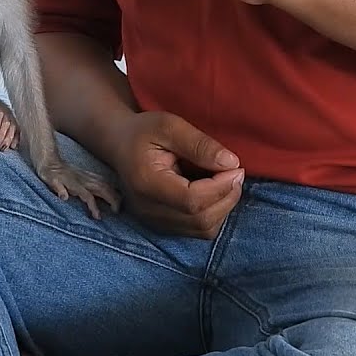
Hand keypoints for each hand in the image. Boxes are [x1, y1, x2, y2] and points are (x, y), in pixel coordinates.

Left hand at [0, 97, 17, 149]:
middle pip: (9, 122)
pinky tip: (13, 147)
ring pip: (14, 128)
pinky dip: (16, 140)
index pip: (0, 112)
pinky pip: (18, 133)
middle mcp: (5, 111)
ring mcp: (10, 119)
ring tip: (2, 149)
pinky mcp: (12, 127)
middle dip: (3, 134)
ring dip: (9, 139)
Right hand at [36, 159, 122, 219]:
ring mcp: (68, 181)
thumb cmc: (67, 173)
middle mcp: (81, 180)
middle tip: (115, 211)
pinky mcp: (54, 181)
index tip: (119, 208)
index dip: (115, 196)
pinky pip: (58, 186)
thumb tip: (114, 195)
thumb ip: (96, 185)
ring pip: (82, 190)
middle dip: (110, 199)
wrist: (48, 161)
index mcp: (88, 179)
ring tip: (97, 215)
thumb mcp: (84, 178)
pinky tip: (64, 197)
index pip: (106, 186)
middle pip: (99, 188)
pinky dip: (61, 191)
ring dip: (91, 203)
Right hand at [108, 110, 243, 238]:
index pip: (191, 200)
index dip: (220, 187)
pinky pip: (199, 230)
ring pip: (203, 229)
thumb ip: (199, 144)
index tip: (235, 167)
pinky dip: (215, 213)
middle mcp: (148, 209)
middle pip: (200, 220)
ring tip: (226, 181)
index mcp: (146, 183)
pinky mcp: (162, 225)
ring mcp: (154, 221)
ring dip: (224, 206)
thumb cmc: (143, 131)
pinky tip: (213, 192)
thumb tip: (231, 163)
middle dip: (227, 197)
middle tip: (235, 172)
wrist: (119, 144)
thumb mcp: (169, 125)